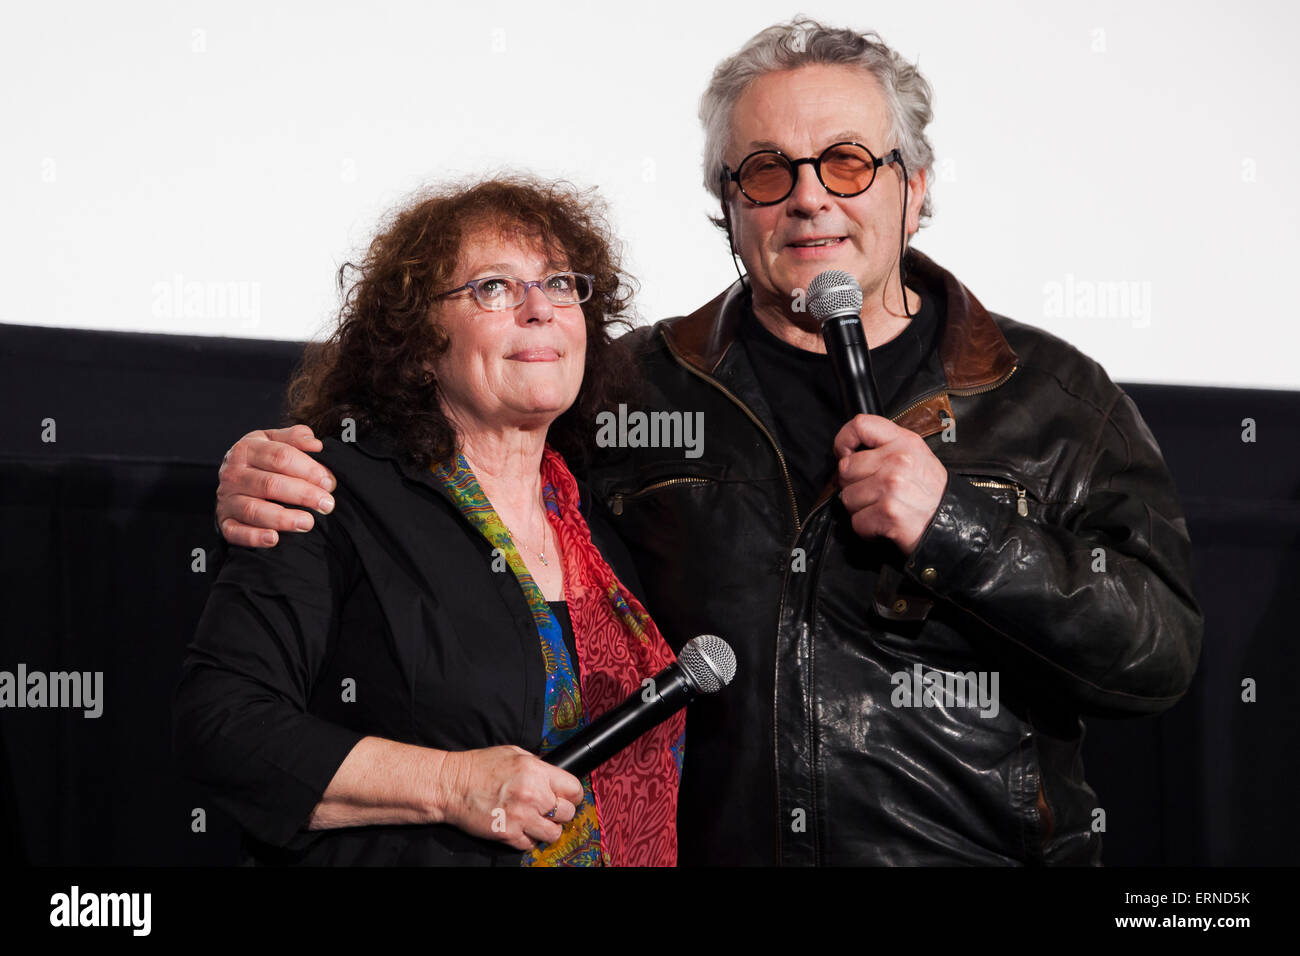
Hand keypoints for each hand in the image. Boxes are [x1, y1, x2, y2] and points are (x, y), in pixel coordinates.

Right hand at [216, 425, 336, 547]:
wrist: (233, 478)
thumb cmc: (262, 460)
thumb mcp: (275, 441)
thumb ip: (295, 437)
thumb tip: (316, 445)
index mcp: (247, 448)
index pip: (280, 457)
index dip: (308, 470)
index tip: (329, 482)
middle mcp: (233, 473)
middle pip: (270, 484)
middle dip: (303, 494)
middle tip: (327, 504)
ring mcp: (227, 498)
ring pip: (254, 509)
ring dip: (283, 518)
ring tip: (308, 522)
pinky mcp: (224, 521)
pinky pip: (235, 532)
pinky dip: (253, 537)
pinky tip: (274, 539)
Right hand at [436, 746, 582, 851]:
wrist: (451, 785)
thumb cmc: (479, 767)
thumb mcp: (513, 754)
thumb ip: (537, 765)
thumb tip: (553, 776)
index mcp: (536, 772)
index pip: (573, 788)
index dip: (573, 794)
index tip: (568, 797)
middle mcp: (532, 795)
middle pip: (567, 813)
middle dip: (561, 812)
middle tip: (550, 809)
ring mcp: (521, 817)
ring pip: (553, 833)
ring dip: (547, 828)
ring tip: (537, 821)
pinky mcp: (508, 834)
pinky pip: (531, 844)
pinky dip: (527, 838)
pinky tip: (520, 827)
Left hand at [833, 413, 948, 557]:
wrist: (955, 525)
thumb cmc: (932, 494)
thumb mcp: (917, 456)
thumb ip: (886, 447)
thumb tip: (848, 453)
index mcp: (904, 442)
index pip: (860, 425)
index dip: (843, 440)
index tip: (845, 454)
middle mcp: (897, 461)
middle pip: (845, 468)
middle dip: (854, 485)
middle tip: (875, 493)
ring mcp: (892, 487)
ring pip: (847, 498)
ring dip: (861, 509)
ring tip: (883, 509)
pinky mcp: (888, 513)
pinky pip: (856, 522)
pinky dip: (867, 529)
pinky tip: (884, 524)